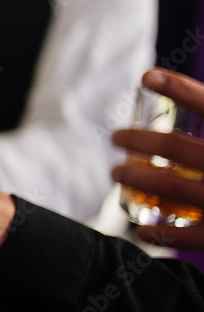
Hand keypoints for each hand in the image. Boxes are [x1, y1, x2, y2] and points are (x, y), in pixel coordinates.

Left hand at [111, 68, 203, 250]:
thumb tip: (199, 99)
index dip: (180, 89)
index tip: (147, 77)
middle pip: (175, 148)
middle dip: (138, 141)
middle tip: (116, 137)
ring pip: (169, 187)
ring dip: (136, 179)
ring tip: (118, 174)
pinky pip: (186, 235)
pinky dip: (159, 232)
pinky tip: (143, 229)